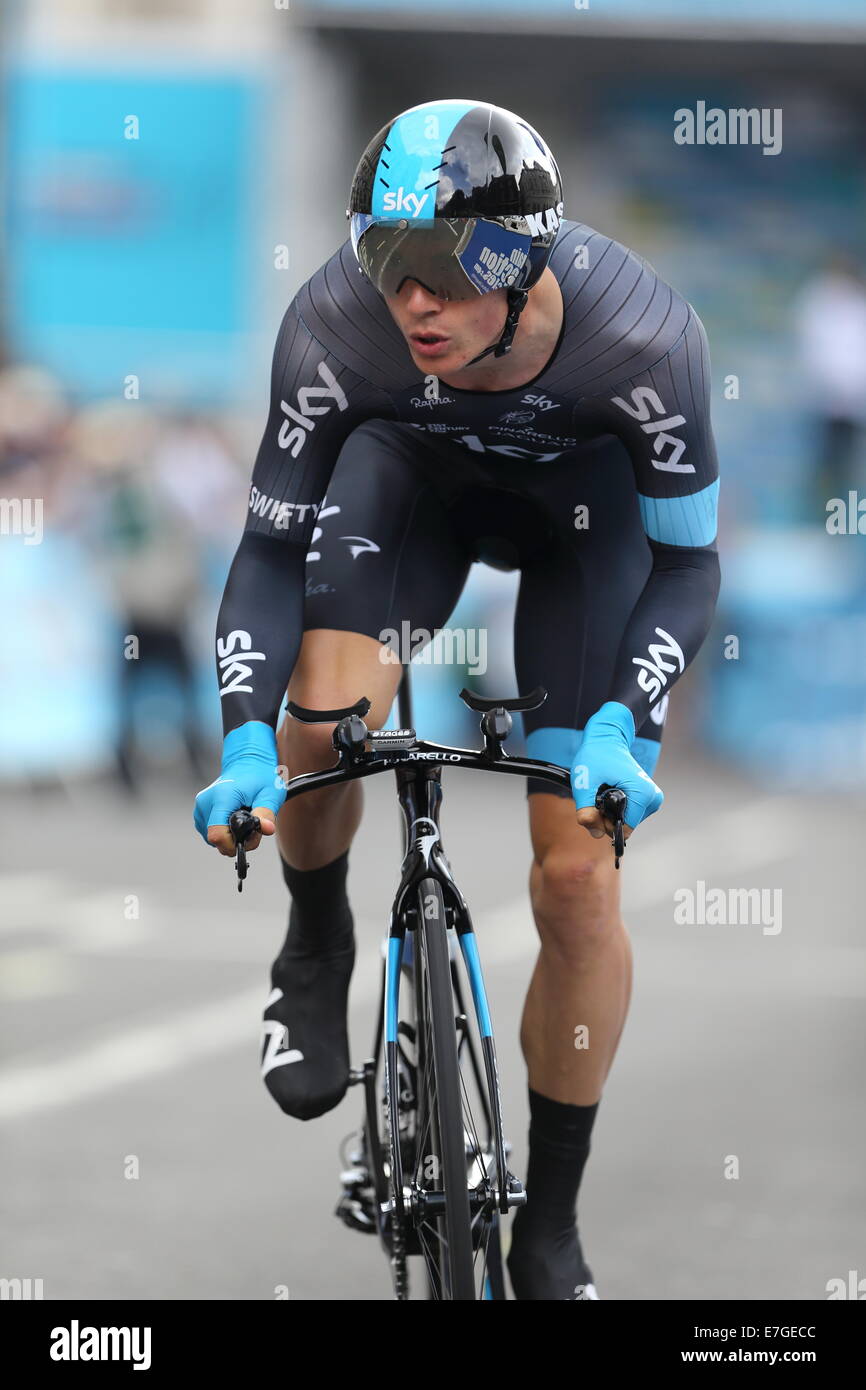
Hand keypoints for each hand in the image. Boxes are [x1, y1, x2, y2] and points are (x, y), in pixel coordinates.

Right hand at [194, 721, 286, 856]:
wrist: (247, 761)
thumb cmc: (260, 776)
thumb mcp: (270, 793)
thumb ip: (266, 813)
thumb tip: (267, 829)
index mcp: (222, 797)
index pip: (216, 834)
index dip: (233, 844)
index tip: (248, 837)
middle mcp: (206, 802)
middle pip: (215, 839)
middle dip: (235, 841)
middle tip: (252, 827)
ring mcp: (201, 806)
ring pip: (212, 838)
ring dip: (230, 837)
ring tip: (245, 821)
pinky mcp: (200, 811)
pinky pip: (210, 832)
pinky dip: (224, 832)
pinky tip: (235, 820)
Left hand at [571, 702, 663, 838]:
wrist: (608, 739)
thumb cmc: (596, 757)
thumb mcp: (584, 784)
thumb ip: (586, 810)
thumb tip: (597, 834)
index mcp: (642, 794)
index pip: (623, 829)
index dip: (604, 823)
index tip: (596, 803)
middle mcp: (652, 798)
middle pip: (625, 827)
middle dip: (607, 817)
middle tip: (598, 794)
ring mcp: (652, 799)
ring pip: (626, 822)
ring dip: (611, 812)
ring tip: (605, 790)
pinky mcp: (649, 799)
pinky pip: (629, 815)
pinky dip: (617, 808)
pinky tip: (611, 792)